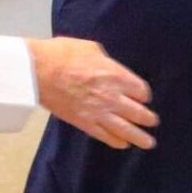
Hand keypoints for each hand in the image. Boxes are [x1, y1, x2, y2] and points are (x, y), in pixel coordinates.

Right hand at [26, 37, 157, 149]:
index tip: (143, 96)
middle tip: (153, 121)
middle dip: (148, 118)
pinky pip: (106, 136)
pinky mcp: (85, 123)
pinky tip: (123, 144)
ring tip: (148, 143)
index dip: (143, 94)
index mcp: (115, 75)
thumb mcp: (90, 48)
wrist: (39, 71)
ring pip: (126, 129)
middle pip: (138, 112)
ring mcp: (99, 112)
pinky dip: (117, 142)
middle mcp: (112, 96)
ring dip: (139, 137)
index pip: (140, 90)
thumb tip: (108, 66)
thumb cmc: (62, 54)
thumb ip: (105, 60)